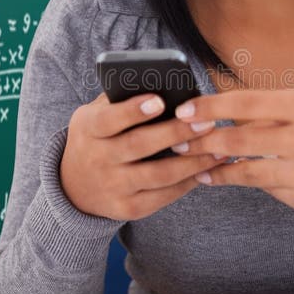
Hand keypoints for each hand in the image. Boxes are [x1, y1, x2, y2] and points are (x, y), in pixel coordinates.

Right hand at [59, 92, 225, 220]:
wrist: (75, 186)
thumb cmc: (96, 138)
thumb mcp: (95, 115)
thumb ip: (120, 100)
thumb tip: (163, 83)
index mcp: (89, 129)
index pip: (109, 119)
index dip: (133, 111)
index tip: (160, 101)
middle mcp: (98, 160)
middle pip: (140, 146)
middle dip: (177, 133)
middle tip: (207, 121)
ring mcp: (113, 187)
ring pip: (159, 175)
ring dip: (192, 161)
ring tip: (218, 148)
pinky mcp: (128, 209)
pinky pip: (163, 196)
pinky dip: (187, 182)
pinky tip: (206, 168)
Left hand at [172, 90, 293, 213]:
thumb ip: (265, 112)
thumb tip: (215, 116)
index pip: (245, 104)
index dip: (211, 107)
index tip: (184, 111)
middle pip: (239, 141)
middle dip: (202, 143)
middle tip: (178, 144)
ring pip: (247, 172)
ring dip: (217, 170)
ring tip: (199, 169)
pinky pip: (267, 189)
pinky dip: (252, 182)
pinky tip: (238, 178)